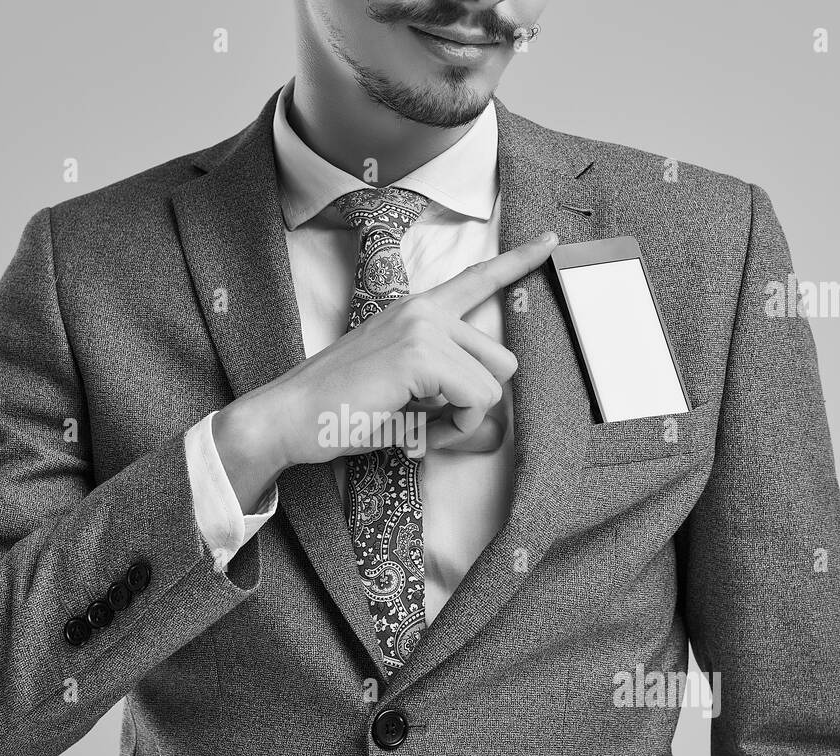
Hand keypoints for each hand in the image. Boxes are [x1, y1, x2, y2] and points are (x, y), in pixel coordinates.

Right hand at [214, 231, 558, 508]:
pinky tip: (414, 425)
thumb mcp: (403, 398)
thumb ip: (446, 398)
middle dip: (477, 400)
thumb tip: (494, 429)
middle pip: (501, 358)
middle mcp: (424, 310)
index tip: (550, 241)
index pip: (476, 280)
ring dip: (464, 417)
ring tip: (416, 422)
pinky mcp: (419, 354)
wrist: (289, 417)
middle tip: (428, 418)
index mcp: (416, 312)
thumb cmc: (340, 411)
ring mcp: (422, 327)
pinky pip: (475, 400)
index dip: (518, 261)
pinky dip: (454, 427)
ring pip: (492, 383)